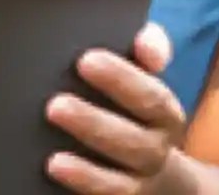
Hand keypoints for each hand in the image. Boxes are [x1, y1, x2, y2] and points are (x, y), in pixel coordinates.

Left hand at [47, 23, 192, 193]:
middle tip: (55, 103)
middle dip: (95, 121)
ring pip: (120, 178)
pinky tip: (55, 166)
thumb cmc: (137, 112)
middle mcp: (157, 149)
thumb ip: (148, 51)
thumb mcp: (146, 79)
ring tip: (54, 148)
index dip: (122, 78)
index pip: (151, 96)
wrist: (156, 174)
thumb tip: (144, 37)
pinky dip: (85, 183)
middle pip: (134, 139)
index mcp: (164, 113)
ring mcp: (140, 181)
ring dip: (87, 165)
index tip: (85, 59)